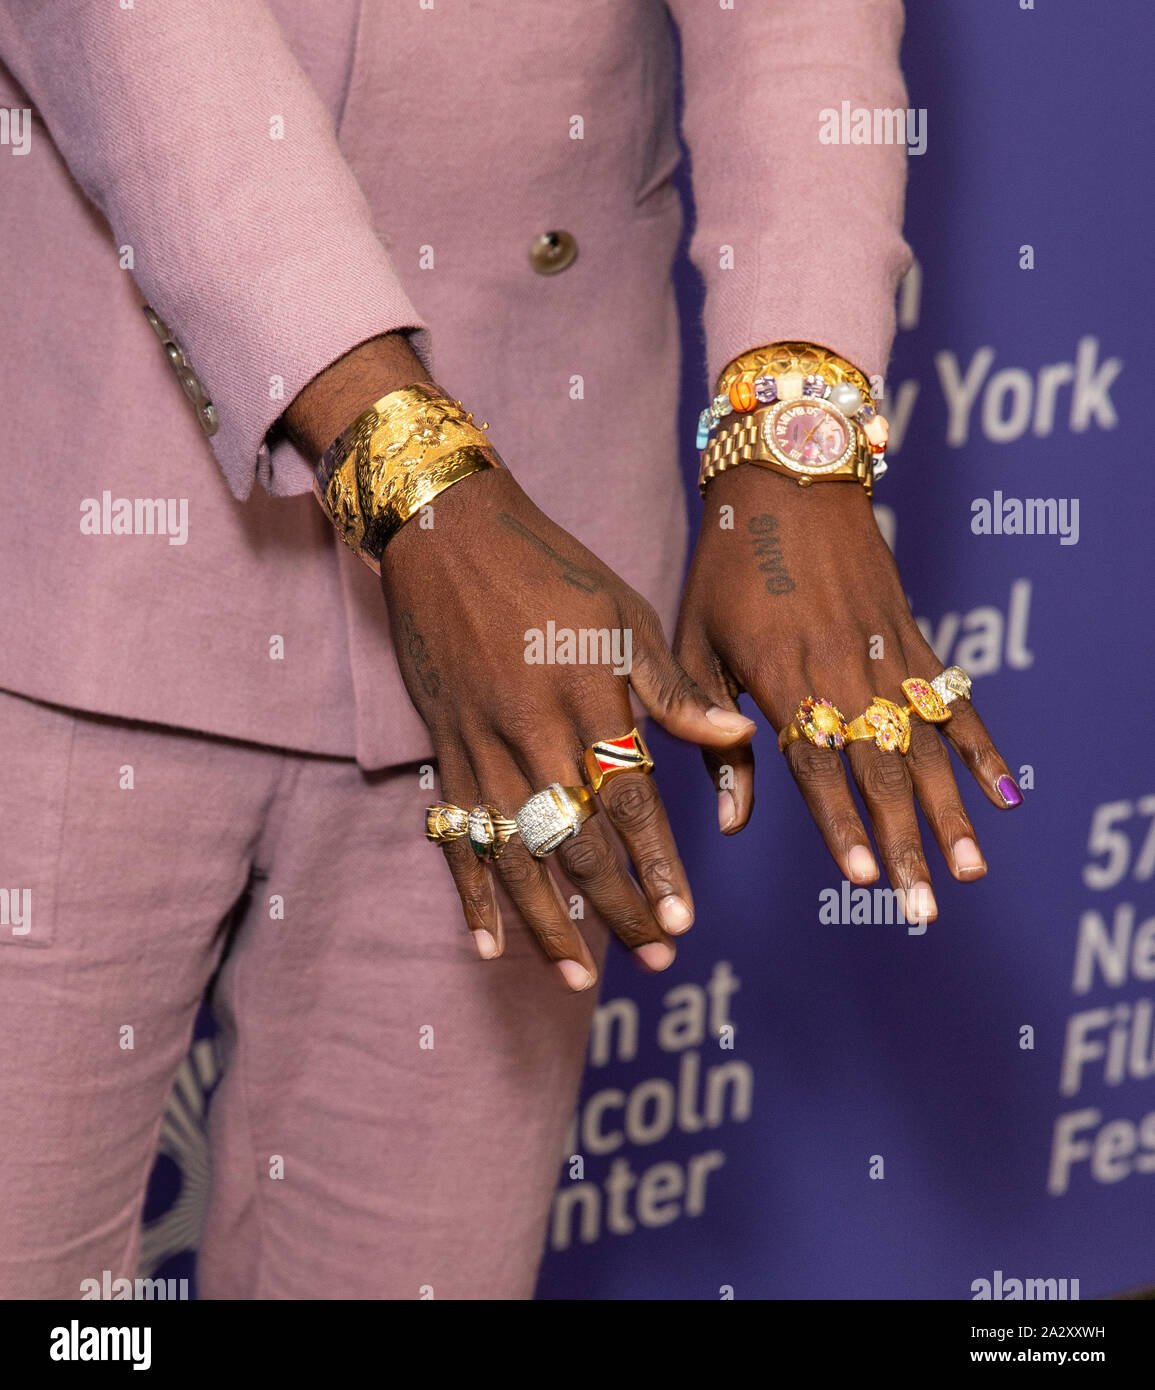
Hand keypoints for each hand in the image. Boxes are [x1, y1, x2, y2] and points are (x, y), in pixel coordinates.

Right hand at [379, 462, 755, 989]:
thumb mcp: (623, 615)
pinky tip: (488, 943)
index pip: (627, 806)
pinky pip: (454, 835)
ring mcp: (479, 748)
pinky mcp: (444, 750)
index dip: (654, 870)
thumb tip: (734, 741)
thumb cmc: (551, 569)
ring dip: (547, 922)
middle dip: (614, 909)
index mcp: (586, 701)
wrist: (449, 533)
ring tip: (576, 977)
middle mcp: (530, 735)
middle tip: (652, 958)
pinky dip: (469, 892)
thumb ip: (672, 690)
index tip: (680, 924)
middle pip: (574, 845)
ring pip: (514, 855)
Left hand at [674, 466, 1020, 923]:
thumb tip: (731, 824)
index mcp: (779, 674)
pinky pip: (954, 698)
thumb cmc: (723, 564)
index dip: (841, 826)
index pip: (815, 767)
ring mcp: (886, 652)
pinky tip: (1006, 795)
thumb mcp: (696, 642)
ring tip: (969, 871)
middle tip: (923, 908)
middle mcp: (841, 669)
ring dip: (950, 811)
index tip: (865, 881)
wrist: (786, 474)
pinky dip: (982, 746)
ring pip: (925, 745)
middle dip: (904, 843)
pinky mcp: (913, 635)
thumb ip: (709, 735)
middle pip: (880, 770)